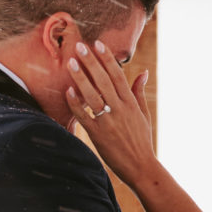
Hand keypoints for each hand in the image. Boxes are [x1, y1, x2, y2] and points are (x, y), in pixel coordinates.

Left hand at [66, 40, 155, 184]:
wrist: (141, 167)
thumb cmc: (142, 140)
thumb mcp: (143, 115)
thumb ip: (139, 92)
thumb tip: (143, 72)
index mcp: (131, 103)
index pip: (118, 76)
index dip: (108, 59)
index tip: (98, 44)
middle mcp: (120, 109)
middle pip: (104, 81)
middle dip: (91, 62)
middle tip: (80, 46)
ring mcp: (109, 122)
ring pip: (93, 95)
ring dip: (81, 78)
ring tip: (71, 63)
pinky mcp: (98, 135)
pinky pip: (85, 116)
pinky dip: (76, 103)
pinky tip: (68, 91)